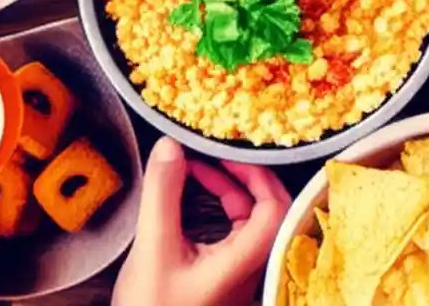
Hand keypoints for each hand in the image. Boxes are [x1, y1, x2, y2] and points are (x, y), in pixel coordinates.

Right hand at [113, 138, 290, 305]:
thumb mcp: (153, 248)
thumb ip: (163, 195)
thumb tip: (171, 146)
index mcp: (245, 260)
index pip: (274, 206)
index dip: (257, 172)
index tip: (227, 152)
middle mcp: (250, 268)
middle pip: (266, 210)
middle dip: (241, 177)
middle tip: (211, 156)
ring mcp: (238, 277)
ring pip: (249, 223)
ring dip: (228, 193)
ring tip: (196, 172)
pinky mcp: (222, 282)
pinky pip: (233, 236)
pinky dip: (219, 212)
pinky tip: (192, 203)